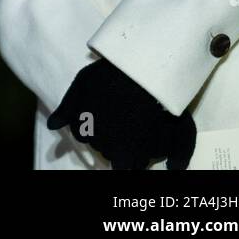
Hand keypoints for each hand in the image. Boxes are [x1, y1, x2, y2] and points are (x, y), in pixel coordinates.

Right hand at [47, 58, 196, 169]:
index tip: (136, 148)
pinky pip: (62, 117)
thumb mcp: (182, 132)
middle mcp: (99, 143)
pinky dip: (60, 119)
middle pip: (105, 151)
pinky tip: (56, 122)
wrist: (143, 68)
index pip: (122, 168)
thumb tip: (174, 169)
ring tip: (107, 116)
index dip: (131, 158)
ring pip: (84, 135)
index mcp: (123, 155)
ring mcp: (83, 122)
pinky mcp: (73, 102)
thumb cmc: (162, 102)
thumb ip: (179, 155)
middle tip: (127, 127)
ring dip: (94, 130)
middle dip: (115, 143)